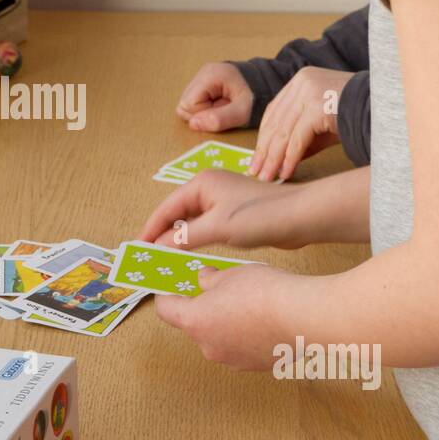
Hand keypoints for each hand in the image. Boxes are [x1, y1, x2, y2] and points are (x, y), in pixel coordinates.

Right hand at [140, 169, 303, 249]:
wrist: (300, 217)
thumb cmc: (259, 216)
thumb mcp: (217, 228)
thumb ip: (184, 237)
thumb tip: (158, 246)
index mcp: (201, 183)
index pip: (166, 207)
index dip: (151, 228)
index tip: (138, 247)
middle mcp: (209, 187)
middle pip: (176, 212)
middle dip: (162, 233)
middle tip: (147, 254)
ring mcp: (222, 199)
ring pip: (191, 220)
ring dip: (178, 237)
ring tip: (163, 256)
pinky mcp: (233, 212)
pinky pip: (205, 225)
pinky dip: (194, 238)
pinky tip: (190, 252)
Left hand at [153, 263, 289, 369]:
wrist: (301, 317)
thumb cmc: (265, 292)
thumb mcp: (231, 274)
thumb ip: (211, 279)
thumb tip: (204, 280)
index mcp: (195, 321)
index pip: (166, 310)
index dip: (167, 297)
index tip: (172, 289)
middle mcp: (208, 346)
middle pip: (195, 325)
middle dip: (204, 308)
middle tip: (221, 290)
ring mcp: (231, 360)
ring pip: (220, 338)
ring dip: (226, 324)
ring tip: (249, 305)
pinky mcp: (254, 366)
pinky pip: (241, 348)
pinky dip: (246, 336)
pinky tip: (264, 321)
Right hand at [176, 62, 253, 131]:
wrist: (271, 82)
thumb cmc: (258, 96)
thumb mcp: (242, 112)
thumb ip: (219, 119)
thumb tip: (193, 124)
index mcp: (210, 75)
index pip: (188, 105)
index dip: (203, 116)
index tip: (224, 113)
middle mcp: (203, 72)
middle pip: (185, 103)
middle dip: (203, 114)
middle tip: (225, 110)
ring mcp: (203, 75)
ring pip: (190, 103)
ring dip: (205, 111)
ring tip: (225, 106)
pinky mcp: (207, 81)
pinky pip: (197, 100)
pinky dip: (208, 106)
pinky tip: (223, 103)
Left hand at [249, 67, 350, 181]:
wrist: (385, 107)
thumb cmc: (357, 116)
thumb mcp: (322, 125)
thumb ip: (300, 137)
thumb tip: (278, 161)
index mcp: (301, 80)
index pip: (274, 112)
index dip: (264, 137)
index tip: (257, 157)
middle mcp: (302, 82)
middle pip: (275, 122)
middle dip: (264, 151)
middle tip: (256, 172)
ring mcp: (308, 91)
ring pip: (283, 131)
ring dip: (273, 158)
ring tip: (267, 177)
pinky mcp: (317, 105)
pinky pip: (297, 138)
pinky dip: (290, 158)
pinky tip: (286, 172)